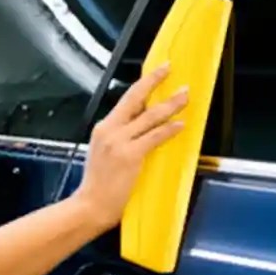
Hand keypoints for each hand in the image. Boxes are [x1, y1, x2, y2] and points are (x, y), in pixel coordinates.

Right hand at [70, 65, 188, 230]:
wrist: (91, 205)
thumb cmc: (99, 184)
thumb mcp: (103, 152)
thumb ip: (119, 137)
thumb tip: (143, 126)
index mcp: (103, 127)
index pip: (126, 100)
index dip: (143, 84)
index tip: (157, 72)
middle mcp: (110, 129)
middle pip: (136, 98)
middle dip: (154, 81)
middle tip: (170, 69)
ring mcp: (119, 141)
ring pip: (150, 116)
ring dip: (170, 104)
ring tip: (184, 96)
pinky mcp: (130, 155)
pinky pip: (155, 137)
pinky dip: (169, 129)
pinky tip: (181, 124)